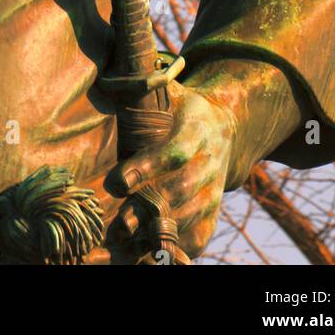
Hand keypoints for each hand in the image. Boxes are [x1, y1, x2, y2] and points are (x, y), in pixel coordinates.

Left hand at [81, 58, 302, 263]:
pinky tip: (151, 259)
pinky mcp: (212, 213)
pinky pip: (200, 238)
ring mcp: (214, 191)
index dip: (147, 168)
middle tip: (119, 223)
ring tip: (126, 245)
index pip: (174, 152)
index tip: (116, 182)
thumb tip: (108, 75)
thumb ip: (143, 84)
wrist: (225, 127)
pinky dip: (180, 252)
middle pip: (183, 191)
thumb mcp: (170, 89)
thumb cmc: (182, 107)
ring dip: (160, 235)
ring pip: (192, 219)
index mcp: (198, 129)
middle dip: (151, 208)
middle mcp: (210, 163)